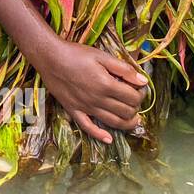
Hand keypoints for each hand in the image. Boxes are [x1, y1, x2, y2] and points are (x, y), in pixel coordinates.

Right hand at [34, 39, 148, 143]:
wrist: (49, 57)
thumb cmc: (76, 54)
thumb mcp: (102, 56)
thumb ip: (124, 69)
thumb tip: (143, 81)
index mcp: (106, 84)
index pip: (133, 97)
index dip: (141, 94)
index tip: (140, 88)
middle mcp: (97, 99)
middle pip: (126, 112)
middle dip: (135, 107)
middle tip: (135, 100)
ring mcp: (85, 107)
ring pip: (112, 122)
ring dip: (127, 124)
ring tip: (133, 120)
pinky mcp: (73, 110)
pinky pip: (88, 127)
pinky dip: (99, 135)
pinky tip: (108, 139)